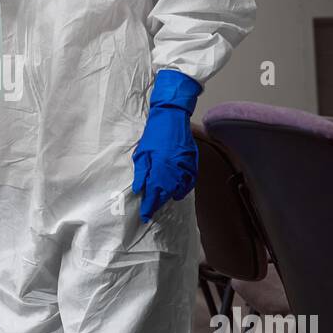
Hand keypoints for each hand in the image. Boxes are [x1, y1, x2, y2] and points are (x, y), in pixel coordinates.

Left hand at [131, 70, 200, 222]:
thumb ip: (142, 173)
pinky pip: (190, 181)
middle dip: (158, 202)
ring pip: (179, 189)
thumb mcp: (142, 153)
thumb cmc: (154, 134)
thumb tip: (139, 189)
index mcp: (160, 168)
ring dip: (170, 195)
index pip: (154, 194)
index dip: (149, 206)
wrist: (172, 117)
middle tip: (151, 207)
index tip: (145, 215)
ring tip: (162, 197)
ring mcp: (185, 167)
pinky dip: (183, 188)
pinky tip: (177, 190)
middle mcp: (174, 170)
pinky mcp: (192, 163)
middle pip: (167, 194)